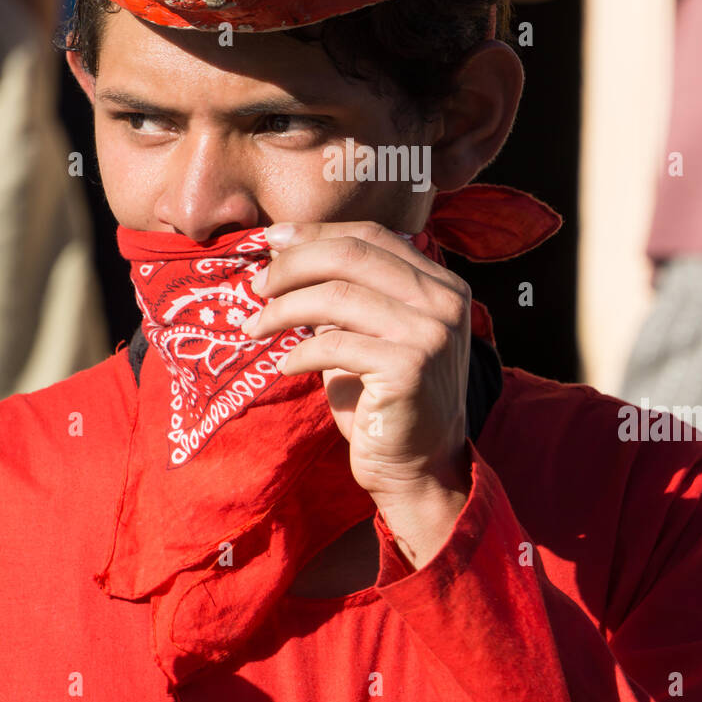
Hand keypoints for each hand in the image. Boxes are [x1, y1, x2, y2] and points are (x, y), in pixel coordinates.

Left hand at [242, 220, 472, 564]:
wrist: (417, 468)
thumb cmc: (382, 399)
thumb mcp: (368, 333)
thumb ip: (344, 292)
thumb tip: (283, 250)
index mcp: (441, 284)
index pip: (371, 236)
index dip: (316, 232)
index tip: (271, 239)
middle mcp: (444, 301)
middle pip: (352, 255)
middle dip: (293, 264)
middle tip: (257, 285)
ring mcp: (431, 333)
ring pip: (336, 296)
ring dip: (284, 309)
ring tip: (256, 325)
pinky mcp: (408, 368)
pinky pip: (333, 344)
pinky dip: (299, 352)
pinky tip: (285, 365)